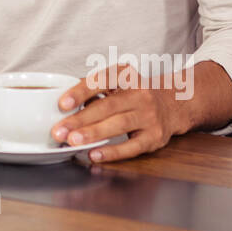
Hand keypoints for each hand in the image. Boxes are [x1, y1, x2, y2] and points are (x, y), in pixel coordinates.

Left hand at [52, 63, 191, 162]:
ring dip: (93, 133)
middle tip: (59, 130)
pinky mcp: (154, 136)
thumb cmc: (134, 94)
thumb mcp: (117, 82)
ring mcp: (149, 115)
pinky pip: (132, 146)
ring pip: (118, 124)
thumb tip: (63, 105)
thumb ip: (93, 90)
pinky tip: (95, 154)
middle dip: (80, 119)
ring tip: (73, 141)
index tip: (62, 104)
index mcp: (127, 75)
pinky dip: (112, 152)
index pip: (102, 80)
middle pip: (107, 106)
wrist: (172, 104)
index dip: (81, 92)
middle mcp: (140, 94)